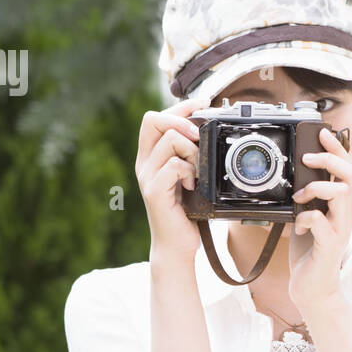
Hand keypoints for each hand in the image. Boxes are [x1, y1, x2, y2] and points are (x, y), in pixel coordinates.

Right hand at [135, 98, 206, 263]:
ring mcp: (147, 177)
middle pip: (154, 119)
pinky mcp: (154, 191)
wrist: (176, 245)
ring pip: (170, 140)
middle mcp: (144, 163)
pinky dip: (190, 171)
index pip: (154, 117)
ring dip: (192, 150)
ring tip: (197, 170)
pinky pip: (174, 165)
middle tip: (199, 136)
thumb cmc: (185, 212)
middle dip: (183, 121)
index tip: (203, 105)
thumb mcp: (188, 177)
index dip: (179, 108)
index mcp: (150, 156)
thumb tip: (207, 129)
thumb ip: (190, 155)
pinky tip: (193, 185)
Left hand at [288, 125, 351, 310]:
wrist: (313, 288)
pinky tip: (298, 224)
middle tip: (308, 158)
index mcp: (342, 205)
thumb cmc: (310, 252)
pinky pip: (320, 222)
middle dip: (330, 159)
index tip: (323, 133)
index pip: (348, 168)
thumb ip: (309, 197)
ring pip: (342, 194)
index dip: (337, 148)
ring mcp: (340, 229)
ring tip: (301, 196)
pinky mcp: (330, 245)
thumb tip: (296, 174)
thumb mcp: (309, 216)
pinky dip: (305, 217)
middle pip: (351, 175)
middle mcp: (346, 214)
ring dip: (317, 187)